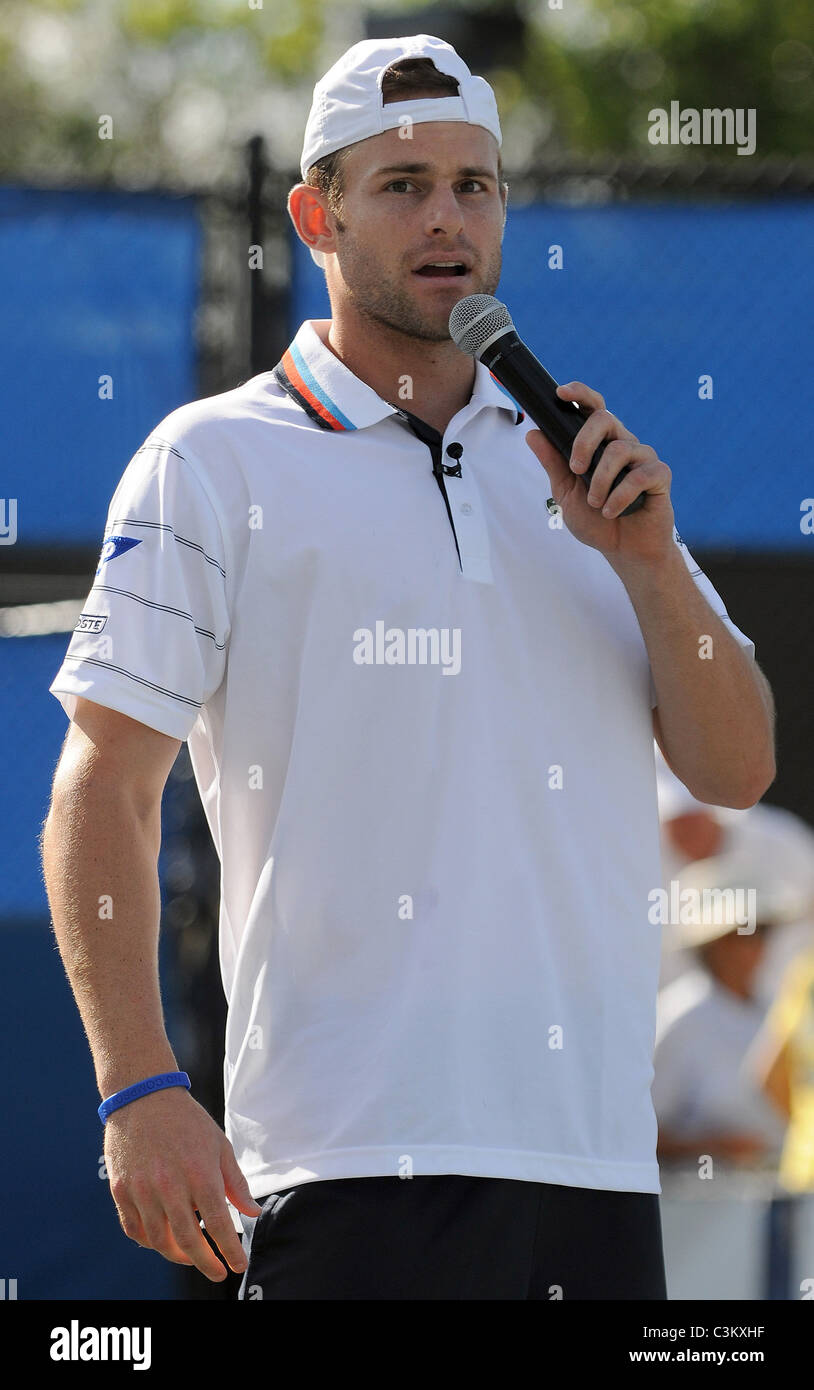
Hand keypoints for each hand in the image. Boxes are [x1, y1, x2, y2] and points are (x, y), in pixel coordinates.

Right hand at [104, 1087, 261, 1281]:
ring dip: (178, 1255)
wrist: (143, 1097)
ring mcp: (141, 1189)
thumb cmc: (187, 1122)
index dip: (230, 1250)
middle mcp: (169, 1185)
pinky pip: (134, 1229)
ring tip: (192, 1256)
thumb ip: (236, 1183)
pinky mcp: (121, 1189)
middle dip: (206, 1263)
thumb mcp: (219, 1145)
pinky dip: (149, 1242)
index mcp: (200, 1172)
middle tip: (216, 1272)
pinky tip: (162, 1241)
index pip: (218, 1224)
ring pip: (159, 1240)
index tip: (238, 1265)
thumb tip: (253, 1214)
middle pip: (188, 1240)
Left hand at [524, 381, 674, 569]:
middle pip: (604, 419)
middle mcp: (623, 443)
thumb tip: (533, 433)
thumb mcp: (565, 493)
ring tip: (596, 504)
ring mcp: (643, 458)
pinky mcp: (660, 475)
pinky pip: (640, 475)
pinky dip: (620, 496)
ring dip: (600, 481)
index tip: (561, 393)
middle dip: (584, 442)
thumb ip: (553, 463)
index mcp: (601, 443)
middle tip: (576, 470)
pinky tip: (612, 511)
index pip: (593, 408)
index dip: (580, 394)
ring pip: (620, 449)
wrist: (624, 550)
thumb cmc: (596, 520)